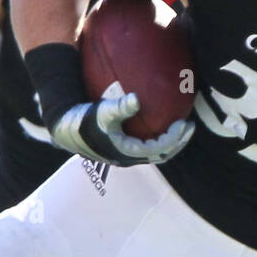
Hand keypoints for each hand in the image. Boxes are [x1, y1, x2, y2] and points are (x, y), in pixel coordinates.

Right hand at [52, 91, 193, 167]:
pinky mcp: (123, 148)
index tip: (184, 122)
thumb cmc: (84, 120)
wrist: (66, 129)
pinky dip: (157, 135)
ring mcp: (127, 155)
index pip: (160, 148)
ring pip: (155, 152)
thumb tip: (137, 99)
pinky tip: (159, 119)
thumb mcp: (102, 112)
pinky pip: (146, 144)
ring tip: (180, 125)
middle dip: (178, 142)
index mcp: (128, 153)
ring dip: (169, 141)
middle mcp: (130, 158)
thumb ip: (119, 106)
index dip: (175, 137)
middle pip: (162, 155)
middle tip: (190, 125)